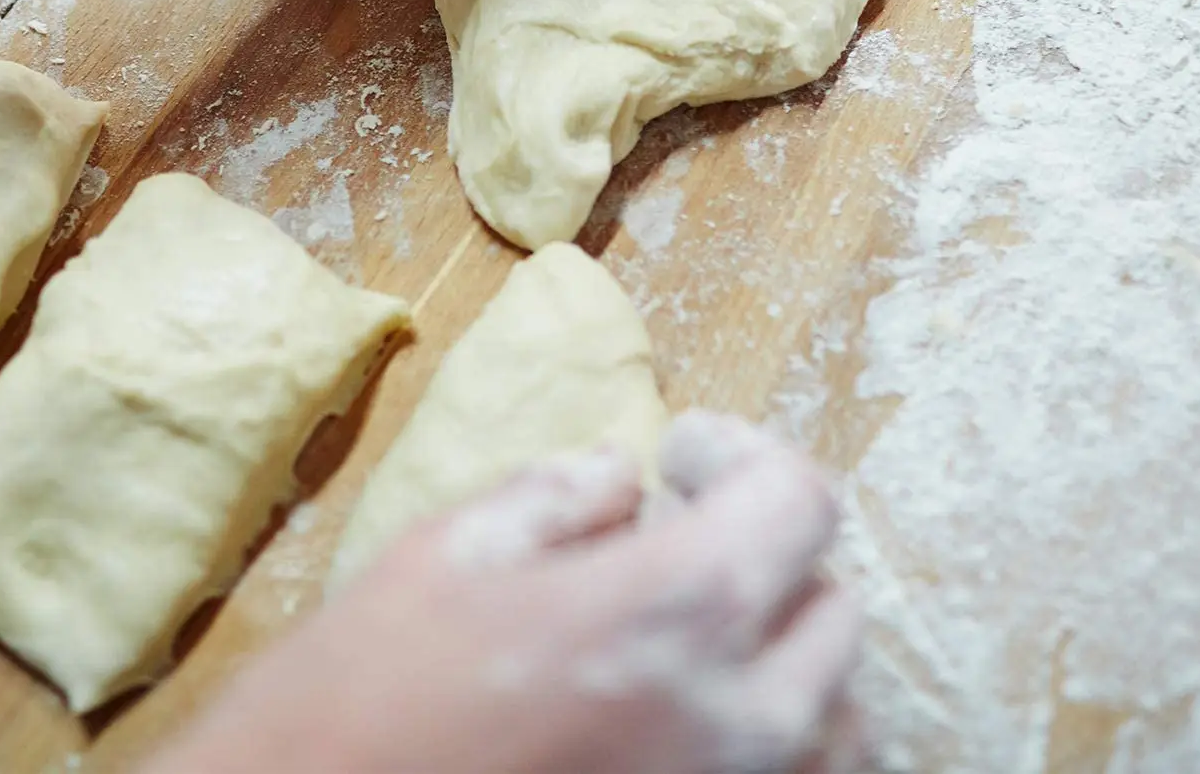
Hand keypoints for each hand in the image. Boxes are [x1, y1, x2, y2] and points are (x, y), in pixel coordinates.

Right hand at [146, 412, 863, 773]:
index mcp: (675, 614)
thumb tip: (622, 477)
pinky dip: (777, 746)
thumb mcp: (448, 553)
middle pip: (834, 610)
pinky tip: (685, 718)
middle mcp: (738, 724)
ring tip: (697, 633)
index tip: (683, 454)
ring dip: (787, 657)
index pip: (800, 502)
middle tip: (677, 532)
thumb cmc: (359, 699)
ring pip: (841, 723)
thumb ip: (559, 496)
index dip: (745, 454)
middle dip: (768, 551)